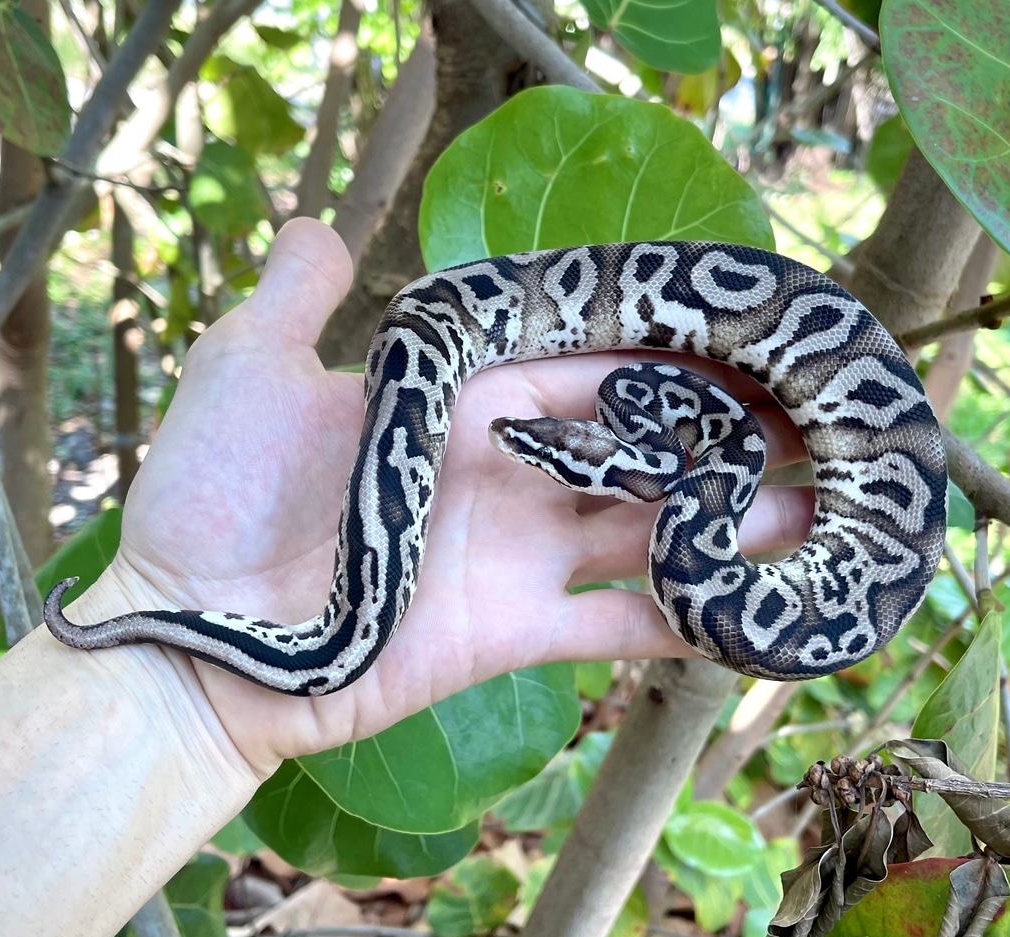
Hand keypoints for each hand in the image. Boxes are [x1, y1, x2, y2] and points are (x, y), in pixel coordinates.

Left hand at [74, 219, 813, 773]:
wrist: (191, 639)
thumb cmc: (212, 498)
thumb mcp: (248, 370)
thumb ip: (297, 300)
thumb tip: (316, 225)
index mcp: (459, 403)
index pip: (582, 365)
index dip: (660, 352)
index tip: (740, 333)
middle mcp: (502, 474)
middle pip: (634, 447)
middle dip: (720, 431)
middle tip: (812, 417)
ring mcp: (511, 556)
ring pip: (643, 529)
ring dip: (725, 520)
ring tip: (818, 503)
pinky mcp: (510, 633)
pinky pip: (611, 624)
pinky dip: (678, 617)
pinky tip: (752, 604)